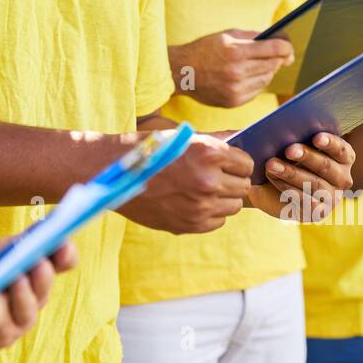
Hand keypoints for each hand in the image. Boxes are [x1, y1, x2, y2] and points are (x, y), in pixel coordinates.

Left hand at [0, 238, 77, 354]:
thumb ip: (4, 246)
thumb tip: (23, 240)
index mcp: (35, 271)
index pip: (60, 263)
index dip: (66, 254)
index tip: (64, 242)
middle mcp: (34, 296)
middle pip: (45, 286)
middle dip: (44, 273)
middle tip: (40, 260)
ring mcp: (20, 319)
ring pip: (29, 310)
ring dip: (25, 294)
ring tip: (18, 278)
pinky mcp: (3, 337)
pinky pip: (6, 326)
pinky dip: (1, 314)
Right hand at [118, 134, 253, 233]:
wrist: (116, 174)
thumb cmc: (149, 150)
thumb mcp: (182, 137)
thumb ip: (215, 141)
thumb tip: (240, 139)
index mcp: (208, 153)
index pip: (246, 163)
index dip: (238, 163)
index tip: (229, 164)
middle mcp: (208, 180)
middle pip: (243, 186)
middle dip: (233, 181)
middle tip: (215, 177)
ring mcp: (200, 206)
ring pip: (234, 206)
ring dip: (223, 198)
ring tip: (203, 190)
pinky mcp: (190, 225)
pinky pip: (218, 221)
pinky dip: (210, 213)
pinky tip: (193, 202)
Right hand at [169, 31, 293, 108]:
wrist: (181, 72)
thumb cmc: (204, 49)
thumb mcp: (226, 35)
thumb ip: (253, 36)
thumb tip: (278, 40)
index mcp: (235, 52)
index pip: (274, 50)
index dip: (286, 47)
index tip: (288, 47)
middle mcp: (237, 72)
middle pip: (273, 65)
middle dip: (278, 59)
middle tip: (280, 55)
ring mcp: (236, 89)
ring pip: (266, 79)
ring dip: (267, 71)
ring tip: (258, 65)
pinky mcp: (234, 101)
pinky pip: (256, 91)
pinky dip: (256, 83)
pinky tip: (247, 76)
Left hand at [252, 132, 355, 221]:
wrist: (274, 188)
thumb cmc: (289, 159)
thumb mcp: (295, 147)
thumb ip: (297, 138)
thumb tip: (284, 130)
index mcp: (344, 157)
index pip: (341, 149)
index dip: (329, 143)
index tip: (316, 137)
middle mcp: (343, 178)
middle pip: (326, 166)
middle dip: (307, 156)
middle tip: (288, 149)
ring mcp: (333, 197)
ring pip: (314, 184)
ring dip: (291, 173)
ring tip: (271, 164)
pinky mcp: (319, 212)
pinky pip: (305, 201)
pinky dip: (287, 188)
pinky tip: (274, 178)